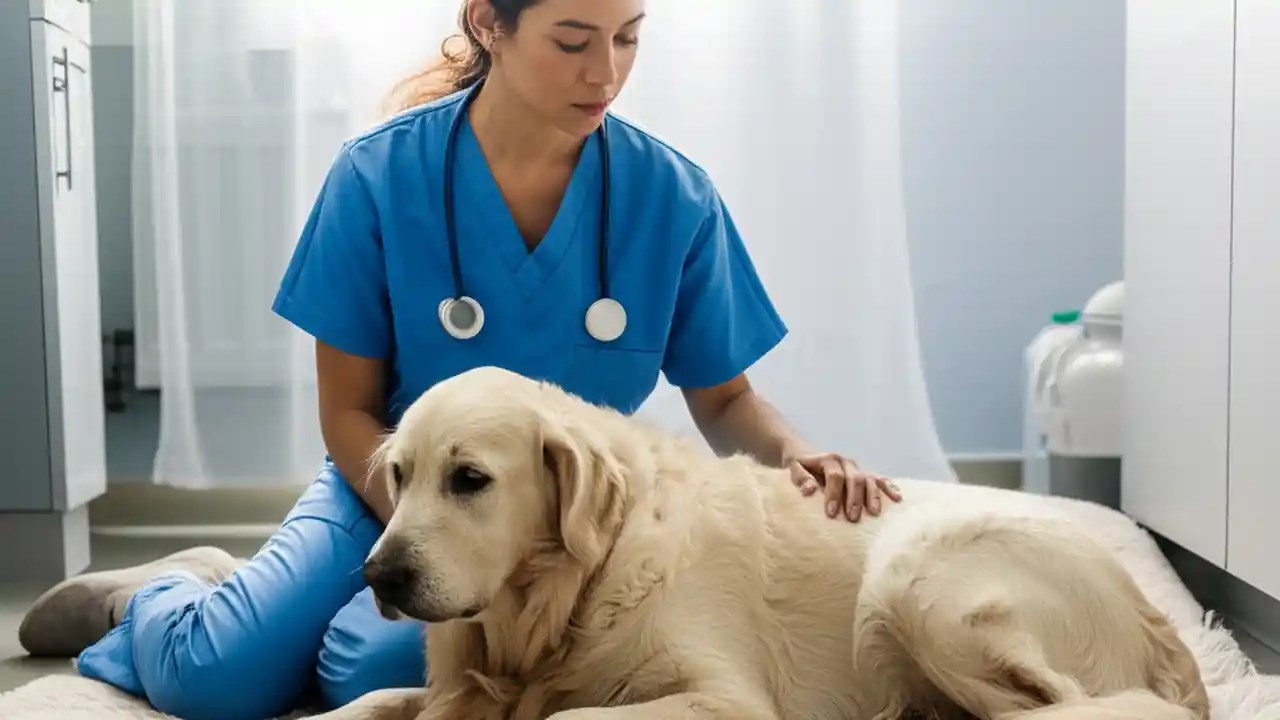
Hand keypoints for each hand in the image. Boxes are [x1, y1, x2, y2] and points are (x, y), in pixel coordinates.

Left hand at [783, 445, 901, 521]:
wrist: (803, 451)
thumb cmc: (798, 464)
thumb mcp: (792, 468)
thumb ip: (800, 477)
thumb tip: (810, 490)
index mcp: (828, 459)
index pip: (835, 476)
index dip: (834, 494)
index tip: (831, 513)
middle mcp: (846, 462)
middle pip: (855, 478)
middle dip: (855, 499)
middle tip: (852, 518)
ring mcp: (857, 468)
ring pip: (869, 479)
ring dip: (873, 496)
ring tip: (874, 514)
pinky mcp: (864, 474)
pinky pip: (879, 479)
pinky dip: (889, 487)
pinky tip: (897, 498)